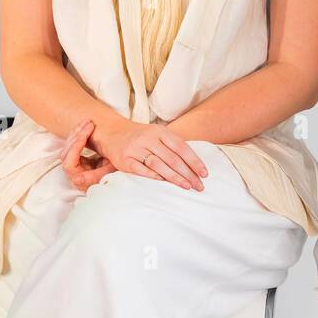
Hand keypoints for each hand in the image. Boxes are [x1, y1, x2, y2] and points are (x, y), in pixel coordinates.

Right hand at [66, 119, 209, 191]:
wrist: (112, 132)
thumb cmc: (140, 136)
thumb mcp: (157, 134)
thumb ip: (173, 145)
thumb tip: (195, 162)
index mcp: (160, 131)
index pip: (181, 147)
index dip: (194, 161)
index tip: (205, 173)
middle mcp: (148, 138)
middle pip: (173, 158)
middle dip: (188, 173)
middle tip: (199, 186)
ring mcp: (136, 148)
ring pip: (159, 164)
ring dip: (175, 177)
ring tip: (187, 187)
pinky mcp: (125, 159)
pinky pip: (141, 170)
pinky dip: (154, 177)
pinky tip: (165, 185)